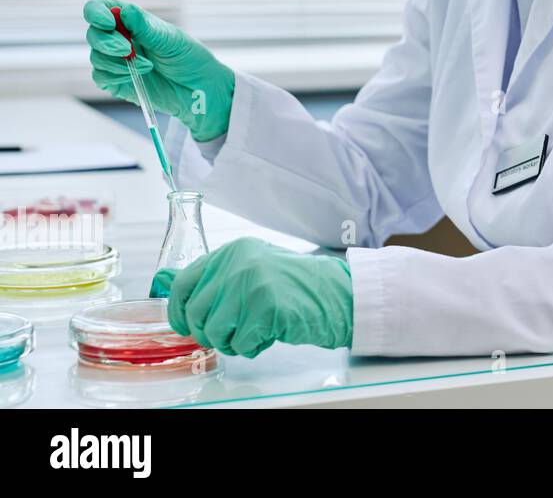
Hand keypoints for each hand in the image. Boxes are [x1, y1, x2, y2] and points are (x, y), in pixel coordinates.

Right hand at [84, 0, 234, 141]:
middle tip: (127, 49)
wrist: (197, 88)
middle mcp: (118, 38)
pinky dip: (116, 76)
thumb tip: (123, 11)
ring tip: (147, 66)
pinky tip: (136, 76)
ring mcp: (115, 60)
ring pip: (96, 57)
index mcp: (130, 21)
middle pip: (94, 34)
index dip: (96, 13)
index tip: (108, 23)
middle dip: (107, 42)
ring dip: (117, 62)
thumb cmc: (187, 57)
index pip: (99, 9)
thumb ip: (145, 27)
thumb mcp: (170, 39)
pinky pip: (101, 76)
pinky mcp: (115, 81)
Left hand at [163, 238, 352, 357]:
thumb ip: (217, 276)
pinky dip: (252, 347)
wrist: (337, 293)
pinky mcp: (266, 307)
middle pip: (195, 313)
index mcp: (233, 250)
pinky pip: (240, 343)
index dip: (180, 310)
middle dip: (210, 332)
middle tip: (232, 333)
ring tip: (254, 332)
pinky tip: (270, 334)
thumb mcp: (252, 268)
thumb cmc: (295, 286)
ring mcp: (252, 283)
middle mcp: (238, 262)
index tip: (187, 324)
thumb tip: (169, 284)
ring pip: (214, 331)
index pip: (183, 283)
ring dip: (231, 341)